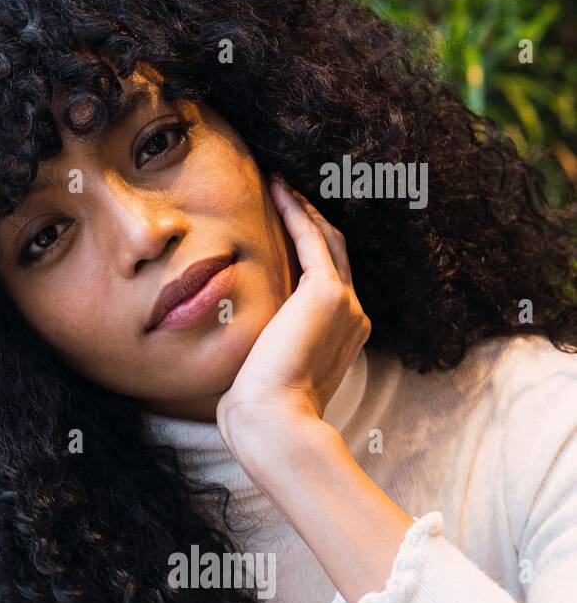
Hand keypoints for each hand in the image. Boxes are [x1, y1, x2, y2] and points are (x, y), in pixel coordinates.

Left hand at [216, 175, 370, 460]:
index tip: (288, 222)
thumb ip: (272, 350)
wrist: (274, 420)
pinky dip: (297, 212)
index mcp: (344, 334)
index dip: (311, 247)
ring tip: (280, 182)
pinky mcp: (327, 293)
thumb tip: (249, 351)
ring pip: (326, 240)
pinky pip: (312, 240)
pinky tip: (279, 189)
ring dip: (304, 208)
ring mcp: (346, 302)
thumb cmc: (264, 407)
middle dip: (312, 219)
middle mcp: (353, 315)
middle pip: (335, 252)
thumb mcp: (272, 372)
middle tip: (287, 189)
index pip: (329, 277)